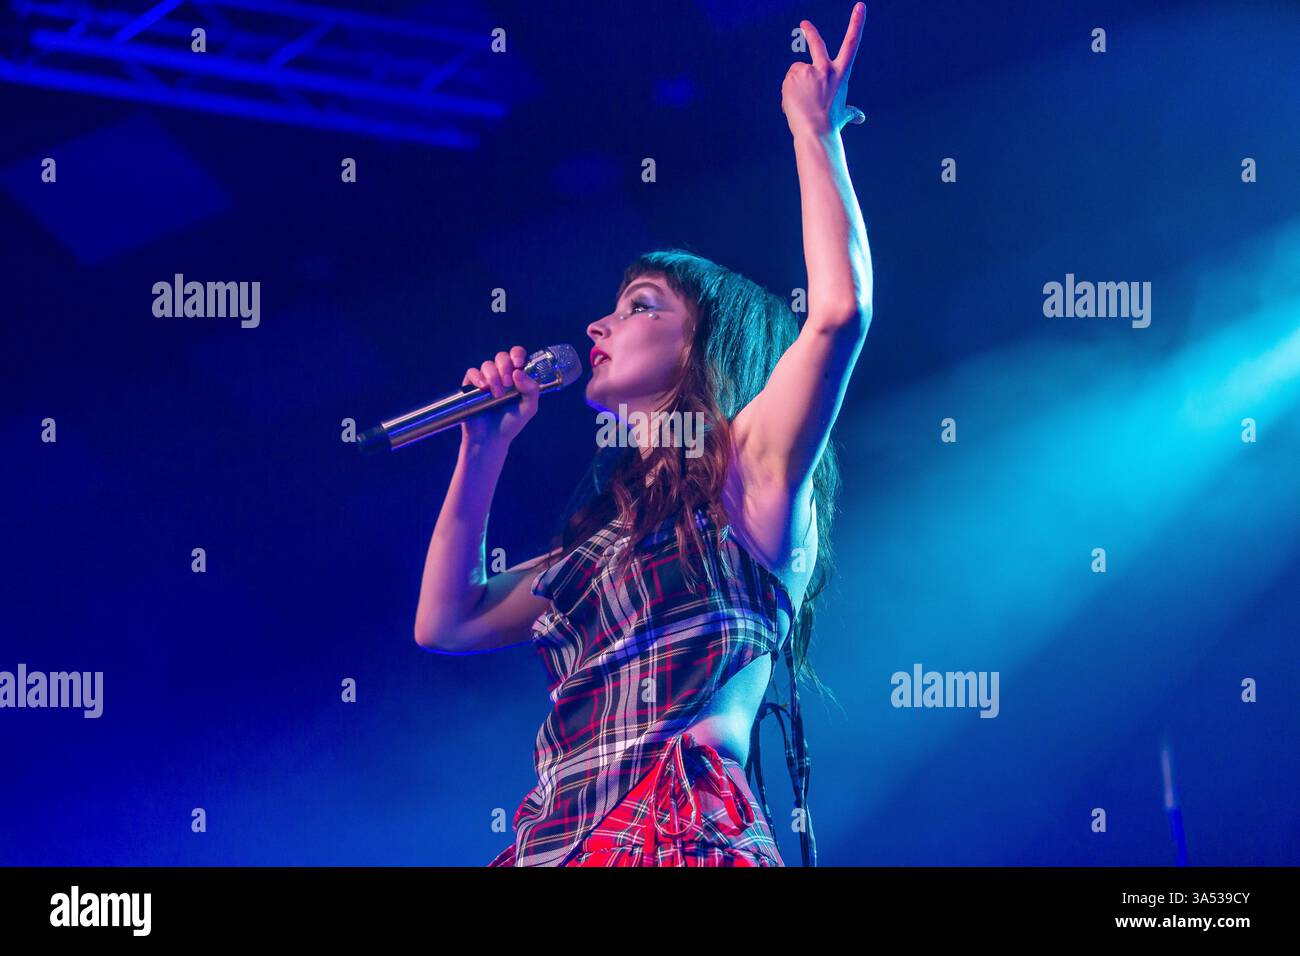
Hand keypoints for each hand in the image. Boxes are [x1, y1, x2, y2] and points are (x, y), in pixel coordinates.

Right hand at [459, 346, 540, 446]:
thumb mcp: (529, 407)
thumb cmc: (511, 423)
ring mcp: (485, 380)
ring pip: (487, 364)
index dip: (517, 354)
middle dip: (505, 367)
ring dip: (494, 377)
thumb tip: (518, 372)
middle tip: (508, 384)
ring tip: (497, 394)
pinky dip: (478, 377)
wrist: (491, 439)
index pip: (517, 355)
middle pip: (502, 357)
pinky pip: (472, 372)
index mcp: (516, 376)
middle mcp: (501, 375)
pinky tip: (483, 387)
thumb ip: (531, 390)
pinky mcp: (471, 386)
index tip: (518, 364)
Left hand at [782, 2, 866, 136]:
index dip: (857, 23)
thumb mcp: (844, 115)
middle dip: (810, 32)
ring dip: (797, 86)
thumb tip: (861, 118)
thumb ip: (851, 112)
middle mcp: (825, 68)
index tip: (860, 6)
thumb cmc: (831, 125)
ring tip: (803, 103)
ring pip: (798, 73)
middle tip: (805, 24)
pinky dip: (789, 93)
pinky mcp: (794, 75)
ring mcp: (809, 70)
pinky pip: (788, 82)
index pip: (851, 44)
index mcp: (841, 74)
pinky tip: (794, 104)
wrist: (815, 131)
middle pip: (817, 44)